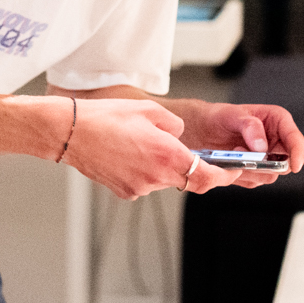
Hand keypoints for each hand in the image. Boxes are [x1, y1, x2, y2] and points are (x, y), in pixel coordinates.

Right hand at [66, 97, 234, 198]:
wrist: (69, 132)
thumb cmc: (105, 118)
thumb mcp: (150, 110)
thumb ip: (175, 125)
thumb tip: (179, 136)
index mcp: (167, 156)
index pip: (208, 177)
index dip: (225, 175)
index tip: (234, 170)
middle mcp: (155, 177)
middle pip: (188, 180)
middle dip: (192, 167)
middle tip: (190, 152)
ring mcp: (139, 188)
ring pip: (165, 181)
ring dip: (165, 167)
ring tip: (145, 143)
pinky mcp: (125, 192)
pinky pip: (146, 183)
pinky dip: (146, 171)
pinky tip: (131, 153)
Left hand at [182, 101, 303, 189]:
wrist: (202, 131)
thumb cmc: (220, 117)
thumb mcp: (232, 114)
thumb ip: (250, 126)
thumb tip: (262, 146)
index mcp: (277, 121)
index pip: (295, 139)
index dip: (298, 153)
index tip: (296, 165)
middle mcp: (276, 141)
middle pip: (286, 162)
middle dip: (268, 162)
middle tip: (247, 154)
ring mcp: (267, 158)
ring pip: (271, 174)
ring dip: (253, 169)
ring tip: (235, 152)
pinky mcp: (256, 172)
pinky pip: (256, 181)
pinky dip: (244, 175)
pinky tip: (232, 163)